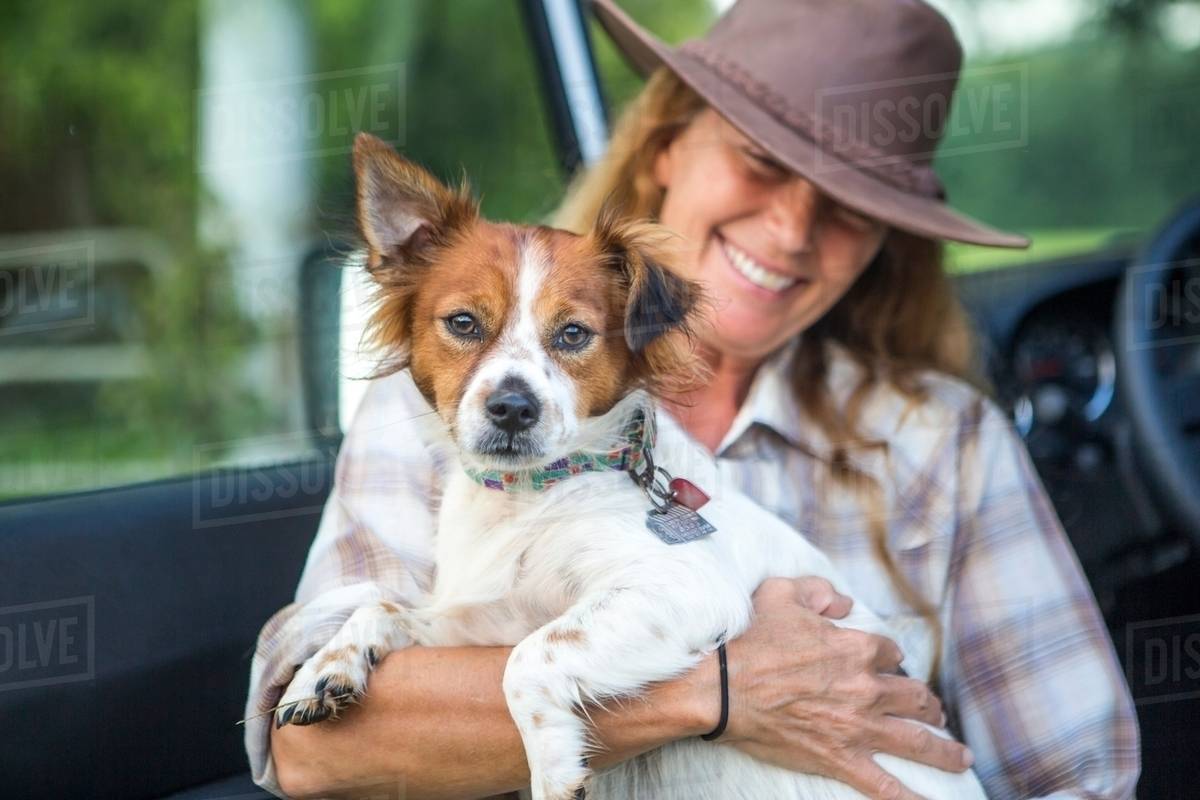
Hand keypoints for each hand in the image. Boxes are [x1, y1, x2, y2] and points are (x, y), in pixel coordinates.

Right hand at [717, 577, 972, 799]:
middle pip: (916, 697)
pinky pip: (885, 785)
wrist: (721, 689)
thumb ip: (818, 590)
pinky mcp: (841, 758)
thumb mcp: (781, 594)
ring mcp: (857, 727)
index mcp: (855, 648)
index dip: (892, 659)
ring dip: (944, 750)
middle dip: (930, 704)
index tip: (889, 666)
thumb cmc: (749, 641)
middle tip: (935, 711)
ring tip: (959, 757)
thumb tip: (843, 601)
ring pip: (917, 740)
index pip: (891, 653)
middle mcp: (867, 687)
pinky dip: (910, 799)